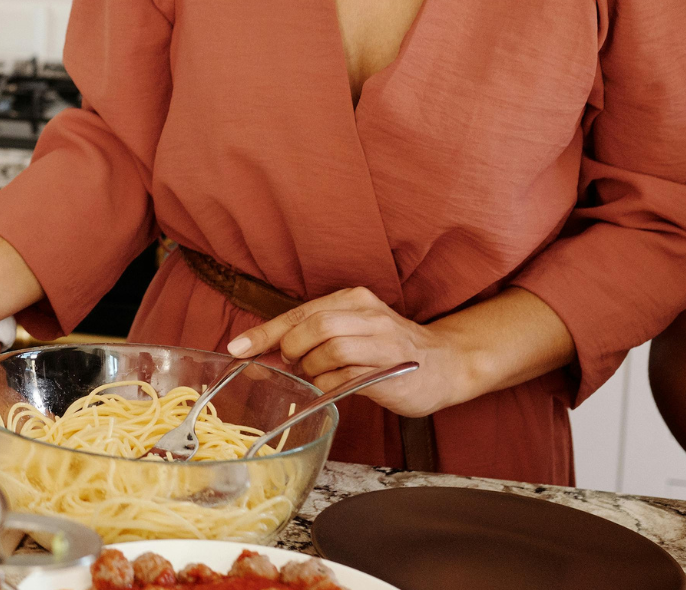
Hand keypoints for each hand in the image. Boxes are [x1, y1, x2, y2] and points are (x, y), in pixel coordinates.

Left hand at [226, 287, 469, 417]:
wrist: (447, 364)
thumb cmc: (389, 350)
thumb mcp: (351, 330)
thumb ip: (312, 336)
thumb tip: (262, 351)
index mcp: (354, 299)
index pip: (299, 313)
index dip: (265, 332)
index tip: (237, 348)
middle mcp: (369, 315)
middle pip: (313, 327)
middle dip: (292, 349)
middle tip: (295, 363)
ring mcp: (383, 343)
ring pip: (328, 350)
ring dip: (313, 369)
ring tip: (319, 375)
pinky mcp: (391, 371)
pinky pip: (346, 378)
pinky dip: (329, 385)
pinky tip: (334, 386)